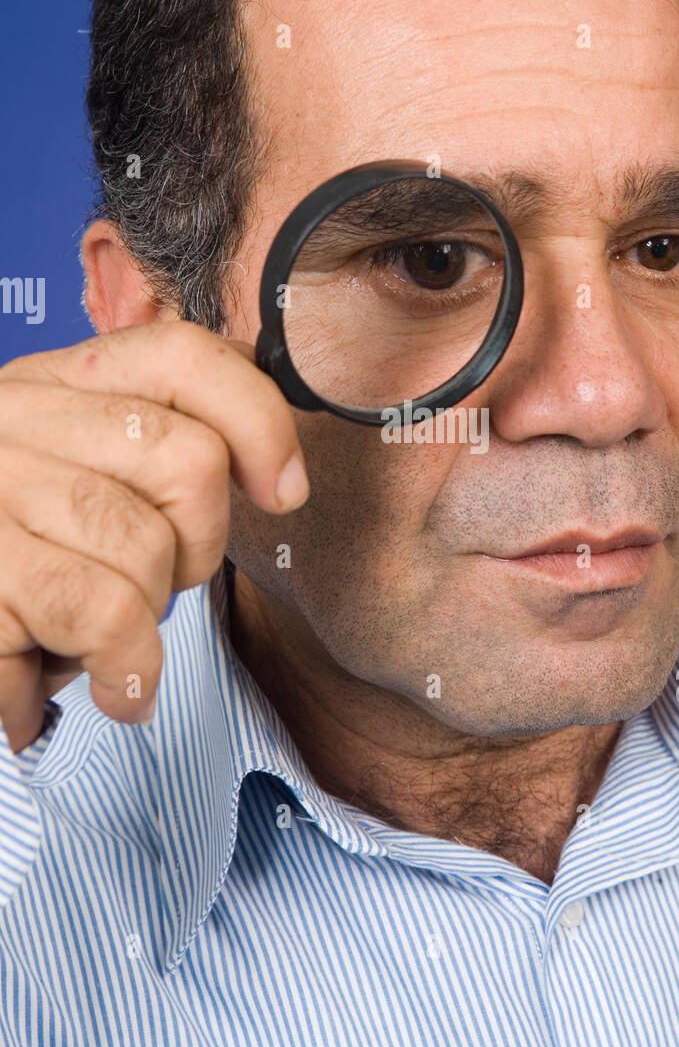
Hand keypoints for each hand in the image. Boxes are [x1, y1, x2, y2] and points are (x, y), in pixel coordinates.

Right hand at [0, 321, 307, 751]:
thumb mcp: (72, 488)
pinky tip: (91, 690)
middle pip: (191, 464)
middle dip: (196, 552)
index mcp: (47, 386)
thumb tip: (277, 468)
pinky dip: (122, 676)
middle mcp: (10, 423)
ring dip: (146, 626)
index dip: (259, 418)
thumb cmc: (7, 570)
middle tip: (148, 588)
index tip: (282, 491)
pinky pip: (105, 621)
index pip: (181, 355)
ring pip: (150, 554)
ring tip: (101, 645)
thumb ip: (149, 455)